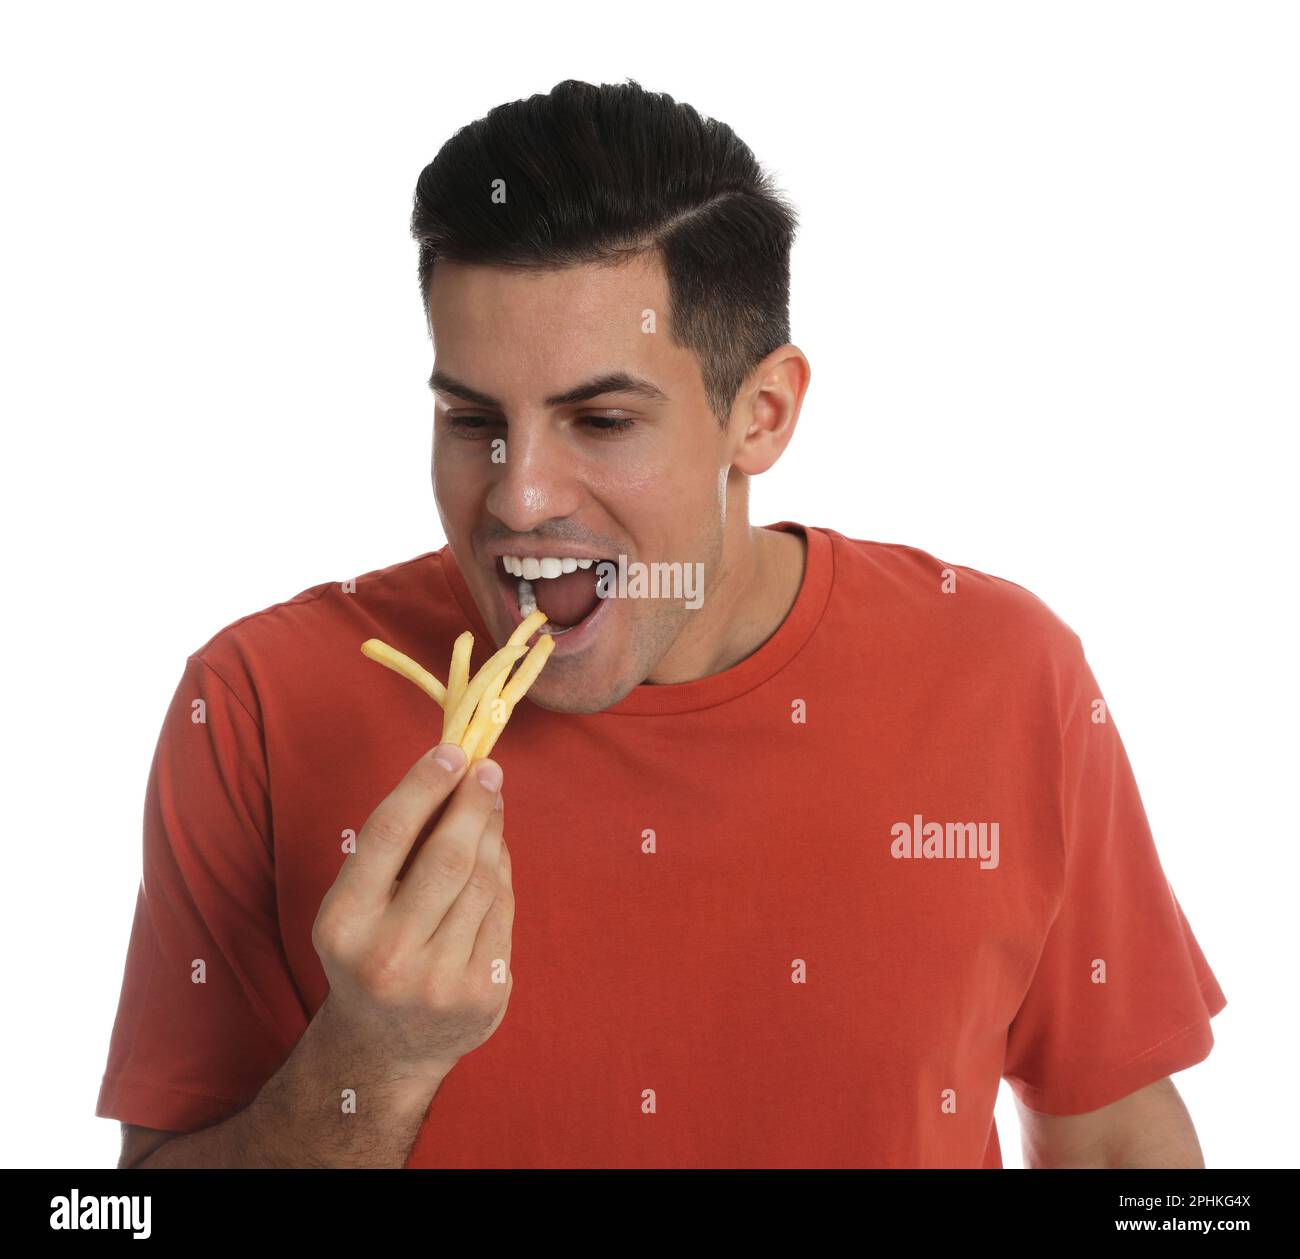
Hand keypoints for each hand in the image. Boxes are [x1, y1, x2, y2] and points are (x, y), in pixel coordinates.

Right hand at [310, 744, 513, 1089]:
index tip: (453, 750)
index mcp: (344, 924)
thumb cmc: (370, 949)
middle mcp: (388, 956)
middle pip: (447, 857)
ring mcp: (440, 981)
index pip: (387, 835)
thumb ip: (395, 845)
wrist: (385, 1047)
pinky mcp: (483, 995)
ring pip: (484, 881)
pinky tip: (494, 856)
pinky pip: (503, 912)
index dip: (424, 785)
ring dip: (492, 834)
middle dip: (473, 804)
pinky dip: (501, 875)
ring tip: (490, 805)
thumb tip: (452, 770)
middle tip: (489, 768)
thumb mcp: (357, 903)